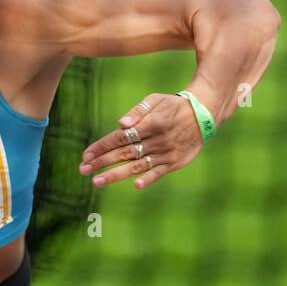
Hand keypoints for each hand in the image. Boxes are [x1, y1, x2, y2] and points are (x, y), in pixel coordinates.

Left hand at [78, 91, 205, 189]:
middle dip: (102, 162)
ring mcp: (166, 153)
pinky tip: (134, 185)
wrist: (204, 113)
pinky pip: (159, 173)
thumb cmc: (173, 105)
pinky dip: (148, 179)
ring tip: (96, 182)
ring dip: (115, 175)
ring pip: (137, 166)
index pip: (120, 137)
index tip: (86, 155)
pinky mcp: (174, 163)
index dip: (102, 146)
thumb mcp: (156, 100)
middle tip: (82, 170)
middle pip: (124, 153)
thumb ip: (138, 111)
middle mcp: (157, 140)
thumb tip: (121, 123)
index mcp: (150, 124)